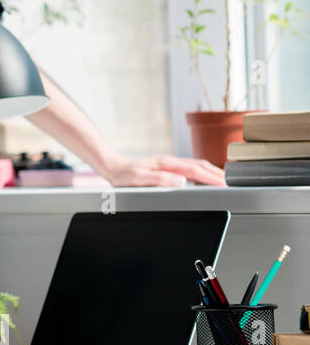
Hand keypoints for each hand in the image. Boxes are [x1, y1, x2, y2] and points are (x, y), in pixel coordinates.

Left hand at [102, 153, 225, 186]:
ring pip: (196, 165)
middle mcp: (170, 162)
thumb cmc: (124, 174)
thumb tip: (181, 181)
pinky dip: (202, 172)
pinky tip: (204, 178)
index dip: (211, 176)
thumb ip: (160, 179)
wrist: (113, 167)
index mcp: (166, 164)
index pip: (195, 169)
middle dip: (217, 173)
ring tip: (224, 180)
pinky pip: (189, 168)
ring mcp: (169, 164)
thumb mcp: (139, 178)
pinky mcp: (167, 167)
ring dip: (211, 171)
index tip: (224, 182)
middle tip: (232, 182)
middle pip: (200, 165)